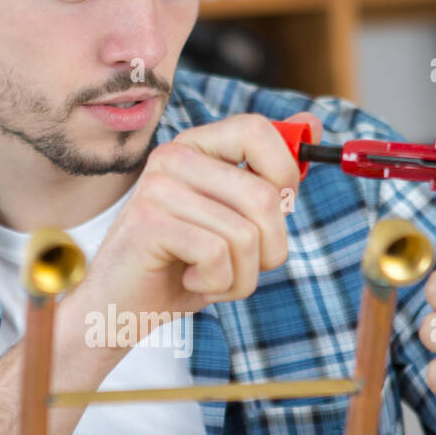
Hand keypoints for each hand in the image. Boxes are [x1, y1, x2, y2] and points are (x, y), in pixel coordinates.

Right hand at [71, 111, 318, 333]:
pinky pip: (217, 254)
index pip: (258, 129)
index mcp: (196, 147)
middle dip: (271, 249)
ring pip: (245, 235)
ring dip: (242, 276)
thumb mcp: (235, 222)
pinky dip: (217, 284)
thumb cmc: (182, 266)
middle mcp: (173, 157)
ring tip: (211, 279)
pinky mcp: (148, 222)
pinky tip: (190, 282)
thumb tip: (313, 125)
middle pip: (263, 196)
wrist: (123, 309)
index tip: (280, 209)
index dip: (286, 174)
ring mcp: (157, 187)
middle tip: (244, 266)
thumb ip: (269, 177)